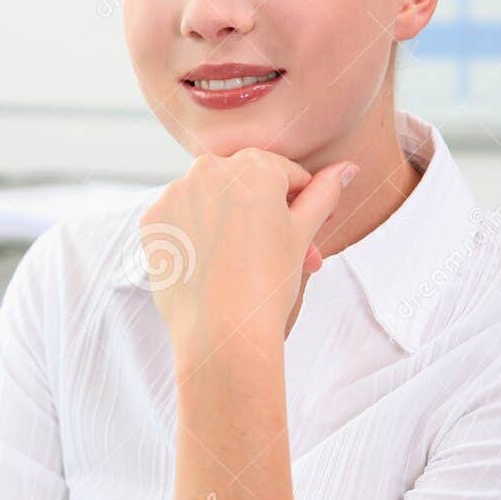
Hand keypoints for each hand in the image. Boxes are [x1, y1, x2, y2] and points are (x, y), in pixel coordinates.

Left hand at [138, 147, 357, 351]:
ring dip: (227, 221)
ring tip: (243, 261)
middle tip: (278, 253)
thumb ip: (324, 194)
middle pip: (244, 184)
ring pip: (209, 198)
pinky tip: (208, 261)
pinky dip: (193, 233)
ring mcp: (175, 193)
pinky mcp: (152, 220)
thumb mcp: (301, 234)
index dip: (297, 205)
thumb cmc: (268, 284)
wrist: (222, 333)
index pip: (283, 173)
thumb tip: (348, 167)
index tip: (302, 234)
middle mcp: (210, 169)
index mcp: (254, 166)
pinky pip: (178, 217)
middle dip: (263, 213)